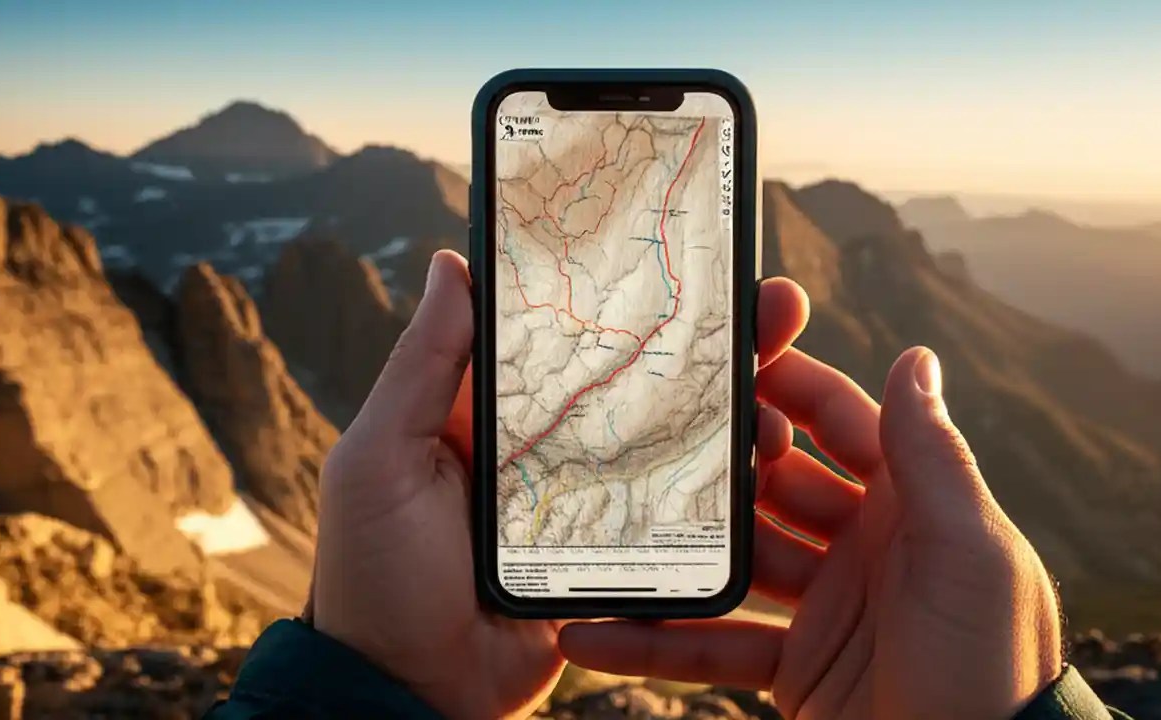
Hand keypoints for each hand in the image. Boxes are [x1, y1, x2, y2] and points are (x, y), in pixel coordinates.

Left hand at [308, 251, 811, 718]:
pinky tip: (769, 457)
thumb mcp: (381, 460)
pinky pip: (673, 508)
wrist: (409, 692)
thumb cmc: (377, 575)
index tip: (692, 251)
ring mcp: (587, 498)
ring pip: (671, 436)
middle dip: (711, 336)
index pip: (571, 330)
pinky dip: (722, 484)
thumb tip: (451, 263)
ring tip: (783, 383)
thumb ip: (420, 367)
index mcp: (493, 409)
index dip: (629, 290)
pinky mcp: (613, 553)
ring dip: (732, 407)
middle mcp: (549, 443)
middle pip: (640, 375)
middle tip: (775, 304)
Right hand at [561, 344, 1064, 718]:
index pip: (843, 423)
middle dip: (717, 462)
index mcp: (912, 506)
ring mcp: (826, 606)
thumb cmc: (989, 663)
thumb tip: (914, 358)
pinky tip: (593, 634)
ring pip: (735, 563)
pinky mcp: (797, 668)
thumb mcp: (968, 552)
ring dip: (673, 552)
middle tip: (644, 435)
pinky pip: (715, 645)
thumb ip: (932, 457)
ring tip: (602, 528)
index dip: (789, 385)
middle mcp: (865, 546)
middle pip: (775, 485)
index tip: (724, 354)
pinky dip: (657, 643)